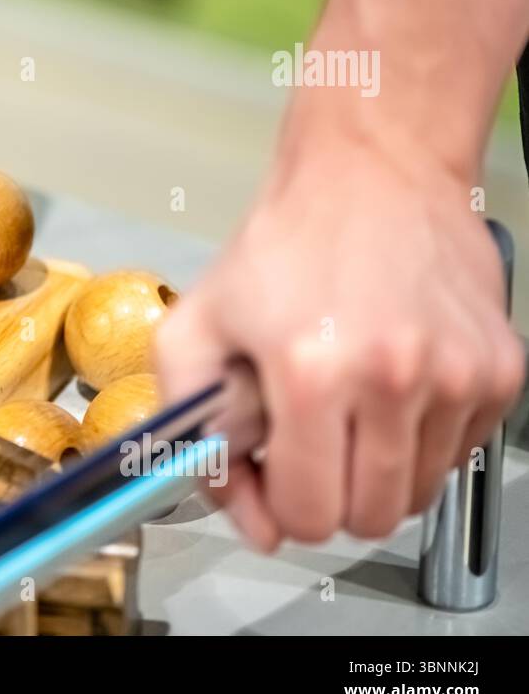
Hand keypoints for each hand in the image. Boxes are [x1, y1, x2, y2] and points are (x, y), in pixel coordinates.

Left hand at [155, 123, 522, 549]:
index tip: (273, 470)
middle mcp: (393, 378)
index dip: (280, 506)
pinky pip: (457, 453)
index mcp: (310, 372)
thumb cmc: (280, 246)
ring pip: (417, 495)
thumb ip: (196, 434)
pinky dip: (420, 438)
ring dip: (376, 470)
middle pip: (369, 518)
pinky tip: (388, 385)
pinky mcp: (501, 369)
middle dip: (329, 497)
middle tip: (308, 443)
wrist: (369, 171)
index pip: (309, 514)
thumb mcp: (196, 325)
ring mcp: (458, 376)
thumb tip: (252, 522)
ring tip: (347, 405)